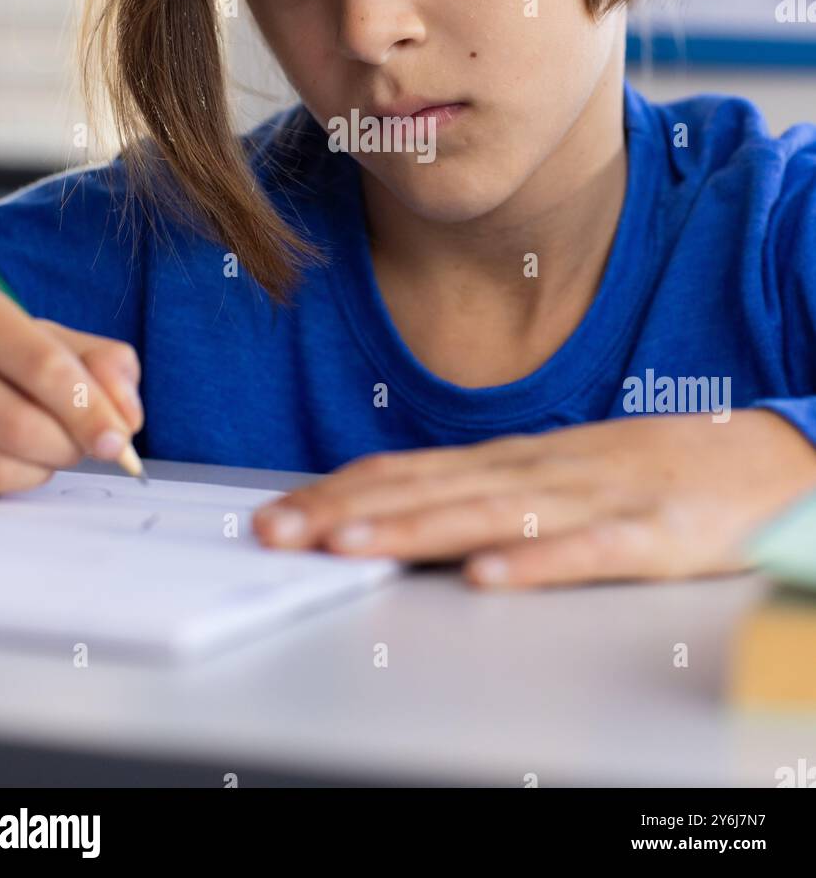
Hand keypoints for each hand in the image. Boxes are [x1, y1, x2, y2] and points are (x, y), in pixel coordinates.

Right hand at [0, 280, 143, 496]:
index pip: (43, 366)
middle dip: (70, 446)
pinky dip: (13, 483)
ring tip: (50, 448)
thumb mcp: (43, 335)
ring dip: (42, 470)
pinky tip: (15, 458)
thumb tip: (128, 418)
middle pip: (19, 425)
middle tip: (88, 444)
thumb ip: (99, 362)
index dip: (90, 410)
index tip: (120, 440)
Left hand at [251, 409, 815, 588]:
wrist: (755, 454)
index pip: (406, 472)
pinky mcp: (650, 535)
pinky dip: (536, 563)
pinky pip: (586, 553)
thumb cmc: (644, 469)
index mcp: (509, 462)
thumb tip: (401, 511)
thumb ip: (482, 493)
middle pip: (428, 493)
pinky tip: (490, 577)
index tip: (276, 513)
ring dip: (414, 532)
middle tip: (276, 532)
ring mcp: (590, 500)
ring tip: (349, 548)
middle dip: (346, 514)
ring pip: (488, 517)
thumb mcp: (550, 476)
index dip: (338, 494)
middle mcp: (536, 473)